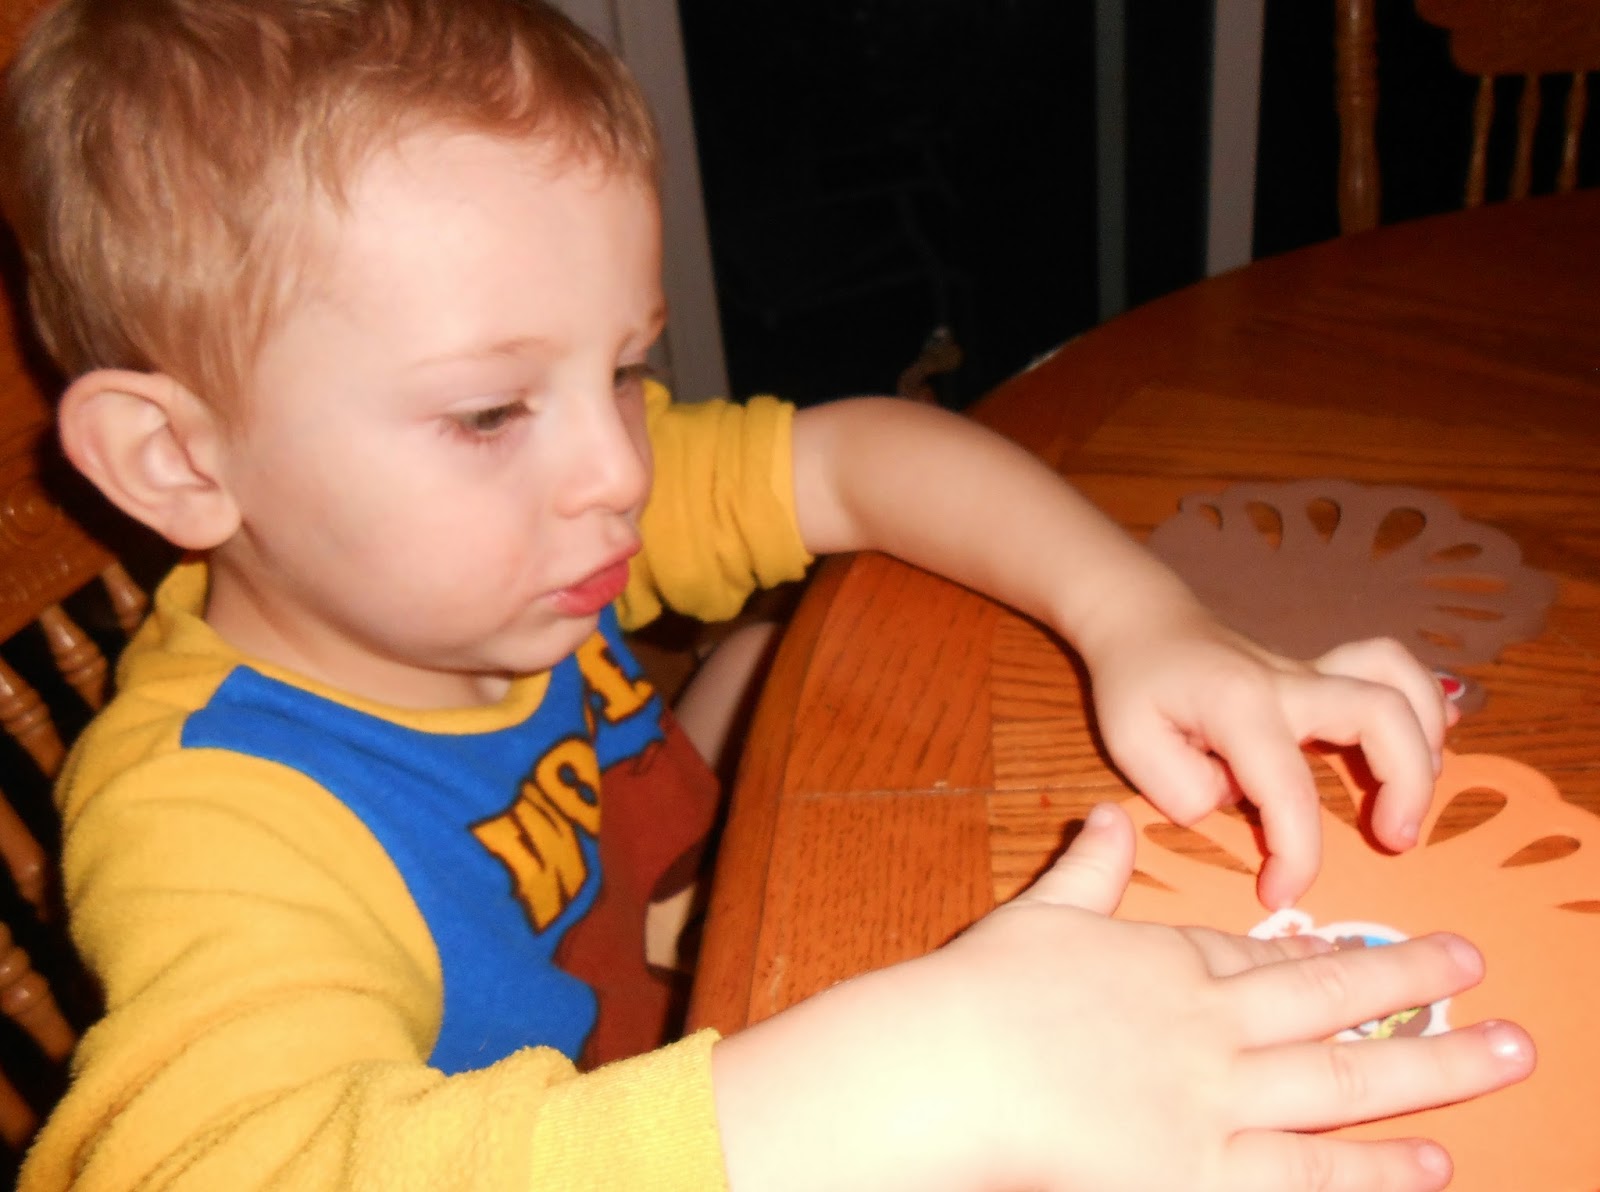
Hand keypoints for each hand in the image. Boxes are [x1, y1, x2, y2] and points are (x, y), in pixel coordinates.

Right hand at [712, 804, 1531, 1191]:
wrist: (949, 1065)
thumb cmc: (982, 990)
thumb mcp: (1041, 912)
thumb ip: (1091, 867)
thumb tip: (1111, 814)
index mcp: (1173, 959)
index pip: (1272, 956)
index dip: (1338, 954)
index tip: (1390, 951)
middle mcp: (1212, 1023)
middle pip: (1333, 1000)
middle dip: (1413, 983)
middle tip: (1479, 973)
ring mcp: (1215, 1096)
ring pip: (1344, 1081)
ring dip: (1430, 1070)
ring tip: (1504, 1056)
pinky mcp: (1200, 1166)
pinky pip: (1304, 1173)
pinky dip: (1370, 1171)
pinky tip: (1432, 1166)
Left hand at [1084, 610, 1455, 907]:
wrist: (1146, 624)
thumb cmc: (1137, 686)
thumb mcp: (1130, 742)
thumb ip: (1180, 786)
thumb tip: (1234, 805)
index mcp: (1239, 706)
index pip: (1287, 787)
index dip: (1297, 853)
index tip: (1281, 894)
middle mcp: (1289, 683)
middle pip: (1380, 712)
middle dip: (1407, 783)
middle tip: (1393, 841)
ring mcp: (1313, 674)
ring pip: (1398, 679)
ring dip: (1426, 738)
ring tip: (1414, 797)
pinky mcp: (1326, 676)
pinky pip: (1393, 671)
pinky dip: (1427, 702)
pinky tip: (1440, 740)